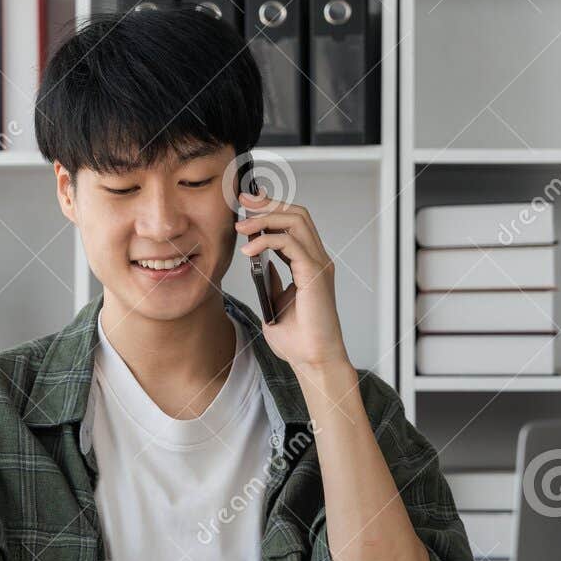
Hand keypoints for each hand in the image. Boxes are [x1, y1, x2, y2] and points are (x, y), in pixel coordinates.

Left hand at [235, 190, 351, 370]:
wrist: (313, 360)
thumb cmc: (298, 339)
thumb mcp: (275, 303)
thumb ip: (271, 281)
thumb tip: (259, 264)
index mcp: (309, 264)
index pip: (294, 223)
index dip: (271, 208)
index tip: (247, 203)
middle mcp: (317, 260)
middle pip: (296, 214)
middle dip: (267, 203)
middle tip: (242, 201)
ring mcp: (319, 265)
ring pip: (296, 221)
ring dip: (265, 217)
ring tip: (241, 226)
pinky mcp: (315, 274)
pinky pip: (290, 244)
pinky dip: (266, 240)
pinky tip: (248, 250)